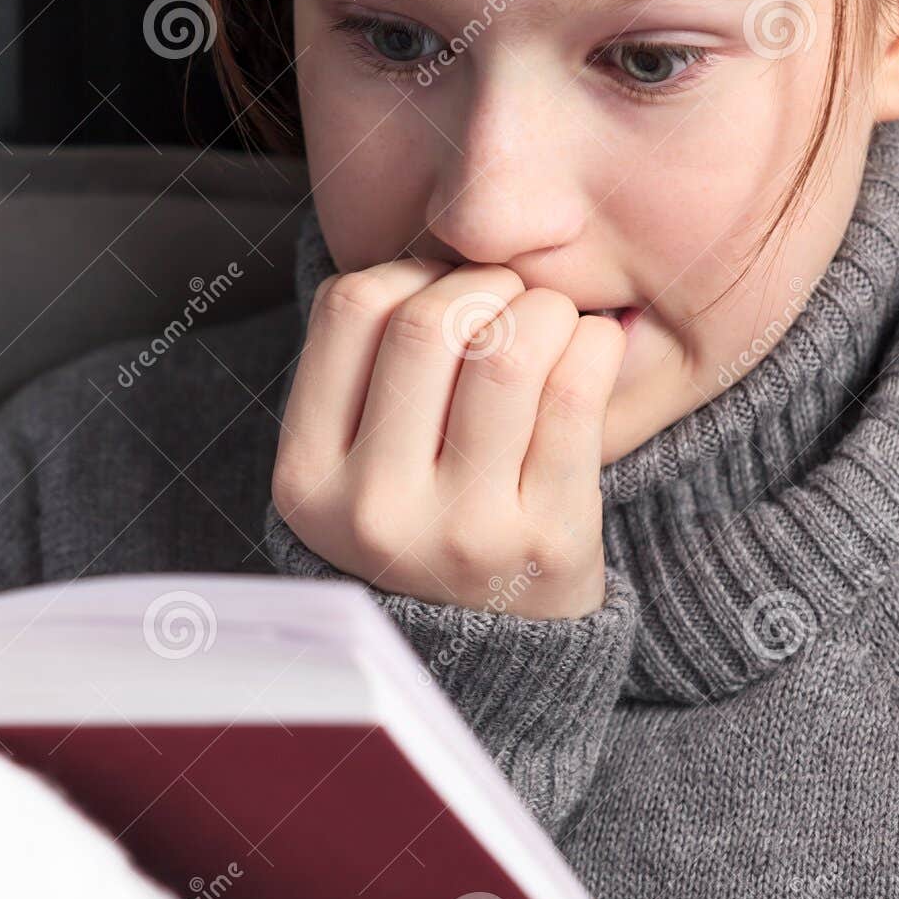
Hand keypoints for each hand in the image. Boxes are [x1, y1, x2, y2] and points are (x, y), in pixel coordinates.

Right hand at [272, 259, 626, 618]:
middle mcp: (372, 512)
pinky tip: (590, 351)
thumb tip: (442, 247)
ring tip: (550, 325)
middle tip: (509, 300)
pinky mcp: (546, 542)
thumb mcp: (357, 463)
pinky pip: (576, 393)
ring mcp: (460, 533)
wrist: (496, 651)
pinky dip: (592, 345)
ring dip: (543, 310)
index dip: (411, 271)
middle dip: (484, 283)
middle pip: (428, 321)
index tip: (444, 294)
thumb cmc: (428, 519)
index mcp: (306, 479)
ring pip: (507, 349)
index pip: (351, 306)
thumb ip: (368, 369)